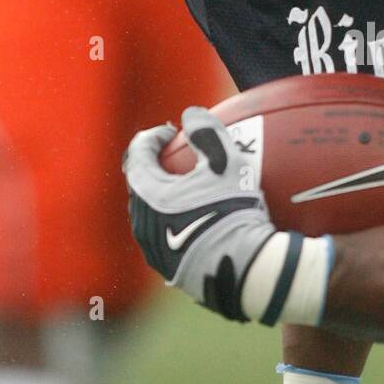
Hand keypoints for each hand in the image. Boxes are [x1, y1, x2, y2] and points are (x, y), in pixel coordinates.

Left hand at [123, 106, 274, 320]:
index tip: (171, 131)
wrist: (245, 270)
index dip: (152, 137)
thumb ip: (207, 132)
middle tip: (176, 157)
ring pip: (151, 213)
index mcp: (149, 193)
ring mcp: (154, 250)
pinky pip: (166, 237)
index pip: (138, 154)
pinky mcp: (169, 269)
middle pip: (141, 185)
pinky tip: (202, 221)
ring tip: (190, 190)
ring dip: (165, 197)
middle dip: (155, 167)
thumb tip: (191, 113)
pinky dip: (177, 221)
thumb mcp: (226, 163)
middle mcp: (142, 223)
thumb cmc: (234, 212)